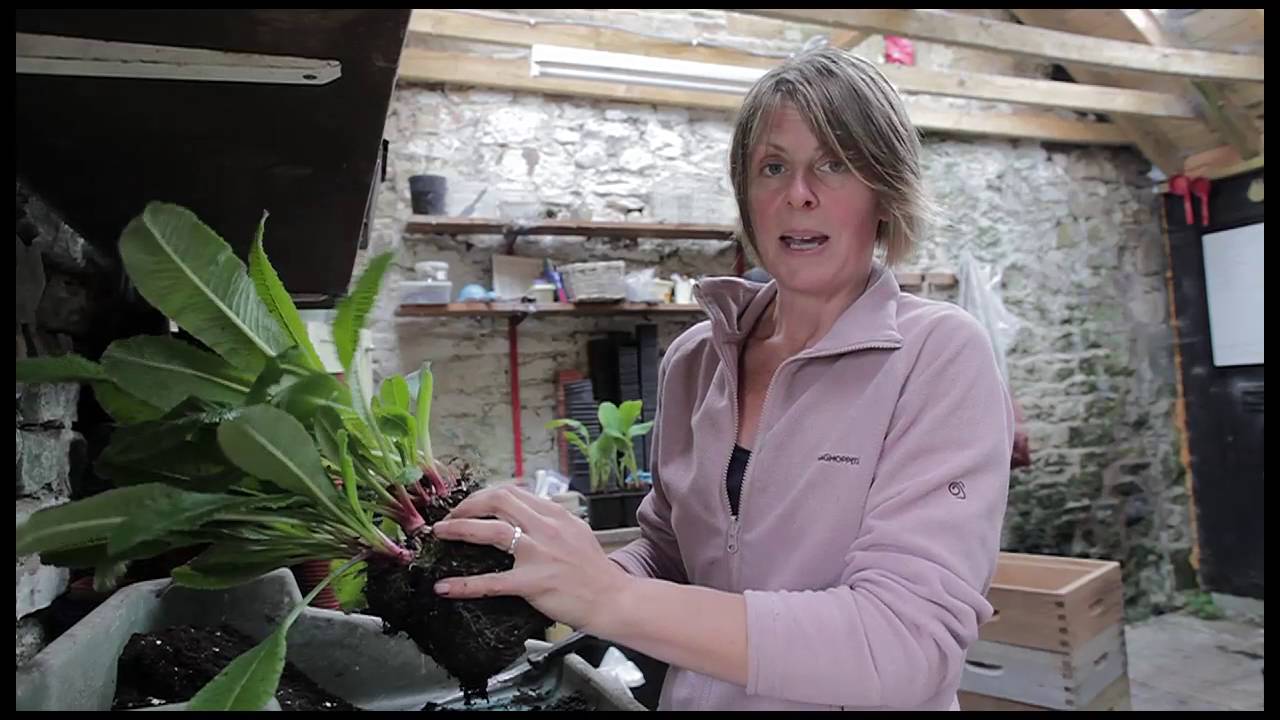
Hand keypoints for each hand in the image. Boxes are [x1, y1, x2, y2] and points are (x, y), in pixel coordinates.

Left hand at [428, 485, 632, 632]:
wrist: (612, 599)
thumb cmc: (594, 570)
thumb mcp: (575, 531)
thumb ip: (550, 519)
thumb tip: (524, 512)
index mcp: (555, 514)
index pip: (512, 491)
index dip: (483, 495)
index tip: (469, 505)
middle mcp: (546, 528)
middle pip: (497, 501)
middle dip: (467, 505)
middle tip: (451, 516)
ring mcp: (539, 554)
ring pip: (490, 531)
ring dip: (459, 529)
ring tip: (441, 532)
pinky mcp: (533, 583)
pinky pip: (491, 582)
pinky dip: (464, 584)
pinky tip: (445, 588)